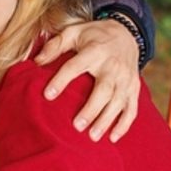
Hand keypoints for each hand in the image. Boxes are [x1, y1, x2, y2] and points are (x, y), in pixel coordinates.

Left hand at [31, 19, 142, 141]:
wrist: (126, 33)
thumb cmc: (94, 36)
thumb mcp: (74, 32)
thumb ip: (55, 45)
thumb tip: (36, 62)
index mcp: (95, 51)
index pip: (76, 66)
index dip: (61, 80)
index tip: (47, 95)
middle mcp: (113, 65)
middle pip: (104, 89)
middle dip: (91, 109)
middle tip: (77, 126)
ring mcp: (126, 79)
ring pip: (118, 102)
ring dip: (106, 120)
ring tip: (92, 136)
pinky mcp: (134, 88)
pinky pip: (132, 109)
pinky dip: (124, 124)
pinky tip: (113, 138)